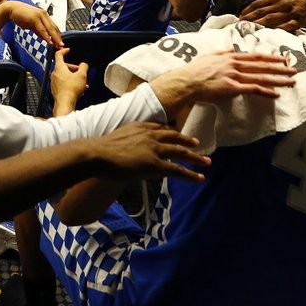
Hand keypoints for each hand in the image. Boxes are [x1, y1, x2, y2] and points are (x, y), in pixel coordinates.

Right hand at [8, 1, 62, 47]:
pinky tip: (49, 42)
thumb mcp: (32, 24)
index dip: (58, 35)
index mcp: (44, 16)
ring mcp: (39, 16)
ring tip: (58, 46)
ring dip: (55, 38)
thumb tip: (45, 38)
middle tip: (62, 46)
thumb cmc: (21, 15)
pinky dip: (46, 36)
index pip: (54, 27)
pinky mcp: (34, 18)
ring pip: (49, 29)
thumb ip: (39, 30)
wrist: (11, 9)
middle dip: (58, 38)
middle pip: (54, 28)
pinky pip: (42, 29)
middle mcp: (44, 15)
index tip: (60, 43)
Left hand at [49, 48, 87, 114]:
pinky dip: (71, 84)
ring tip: (82, 83)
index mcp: (59, 68)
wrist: (65, 103)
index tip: (68, 50)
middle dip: (74, 68)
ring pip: (65, 76)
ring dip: (74, 78)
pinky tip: (79, 90)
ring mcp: (54, 82)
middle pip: (64, 67)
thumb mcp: (82, 75)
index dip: (64, 51)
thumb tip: (84, 65)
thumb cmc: (71, 89)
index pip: (58, 55)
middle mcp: (54, 74)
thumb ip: (84, 67)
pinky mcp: (56, 90)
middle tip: (81, 72)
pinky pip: (64, 84)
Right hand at [89, 122, 209, 180]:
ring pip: (181, 152)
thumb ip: (126, 141)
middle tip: (198, 144)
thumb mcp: (116, 138)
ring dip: (196, 158)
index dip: (172, 131)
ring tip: (207, 162)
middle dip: (188, 141)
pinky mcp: (155, 164)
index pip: (162, 127)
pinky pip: (177, 170)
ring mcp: (154, 149)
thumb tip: (127, 150)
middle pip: (175, 137)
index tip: (179, 133)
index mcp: (141, 126)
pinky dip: (190, 174)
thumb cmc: (100, 150)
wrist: (98, 154)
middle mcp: (151, 135)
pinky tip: (199, 178)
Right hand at [151, 50, 295, 108]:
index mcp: (230, 57)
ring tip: (291, 82)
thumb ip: (222, 53)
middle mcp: (235, 64)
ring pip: (261, 77)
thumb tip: (231, 50)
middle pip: (262, 66)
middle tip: (293, 69)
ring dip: (278, 79)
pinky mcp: (232, 88)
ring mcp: (234, 76)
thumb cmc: (195, 70)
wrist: (186, 81)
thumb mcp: (210, 57)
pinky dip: (266, 91)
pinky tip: (276, 94)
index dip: (270, 57)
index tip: (282, 58)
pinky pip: (253, 89)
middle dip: (279, 67)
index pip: (255, 56)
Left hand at [239, 0, 305, 31]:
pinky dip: (277, 29)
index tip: (240, 16)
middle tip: (241, 24)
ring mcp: (290, 12)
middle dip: (251, 18)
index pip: (258, 3)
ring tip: (250, 28)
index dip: (248, 10)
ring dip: (260, 24)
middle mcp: (282, 3)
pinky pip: (286, 26)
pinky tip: (268, 32)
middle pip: (263, 12)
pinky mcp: (298, 21)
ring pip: (273, 19)